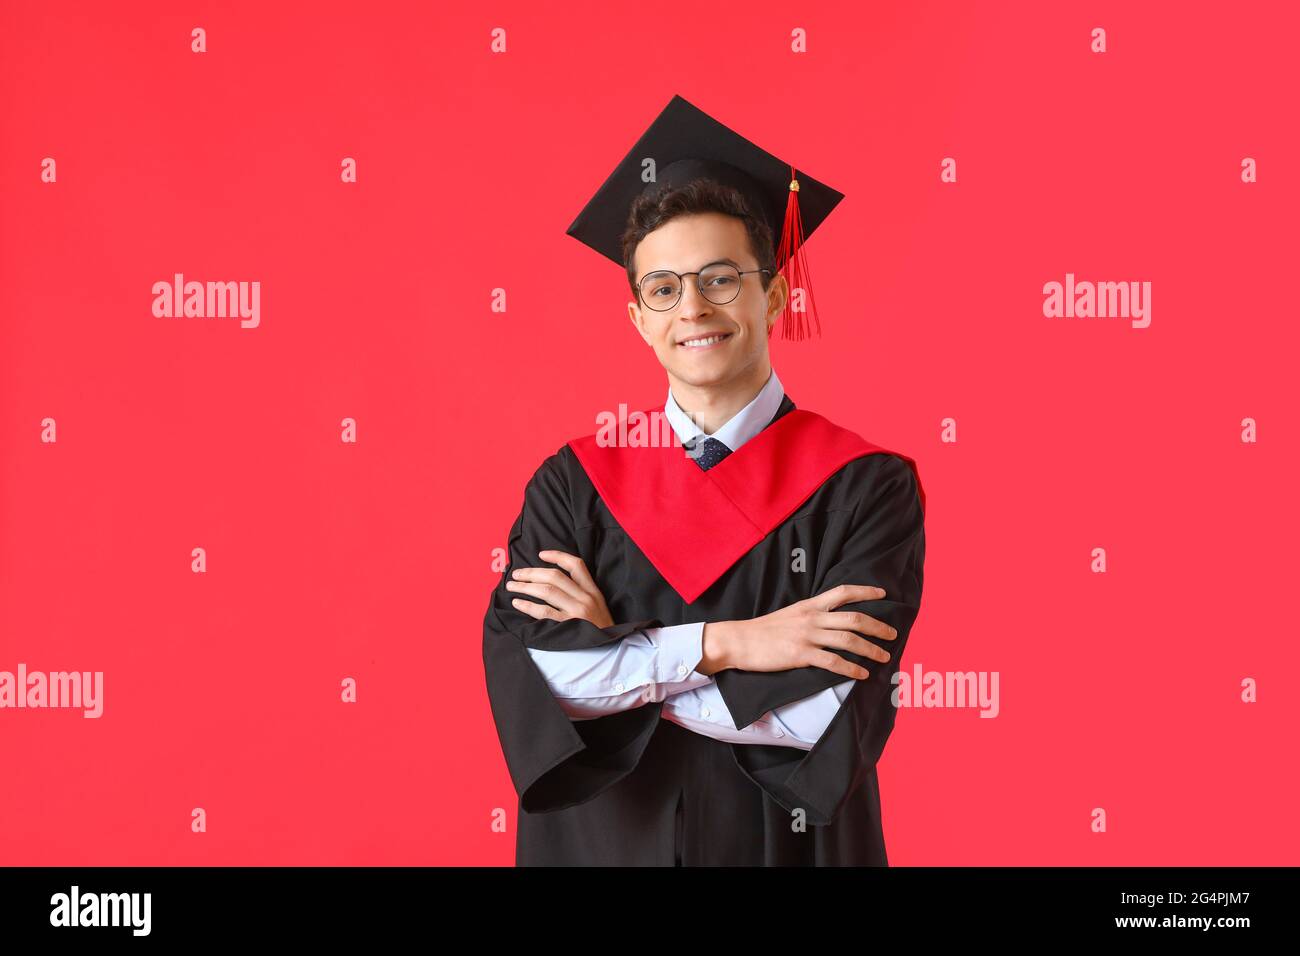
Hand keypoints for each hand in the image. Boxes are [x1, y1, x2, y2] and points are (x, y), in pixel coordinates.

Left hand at [505, 549, 614, 627]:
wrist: (610, 650)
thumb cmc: (599, 629)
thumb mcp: (598, 606)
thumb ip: (581, 593)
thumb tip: (551, 581)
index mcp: (592, 591)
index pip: (575, 565)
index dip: (557, 556)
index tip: (540, 554)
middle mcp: (585, 598)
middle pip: (555, 576)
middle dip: (532, 573)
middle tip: (516, 574)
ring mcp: (577, 612)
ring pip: (547, 591)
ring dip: (525, 587)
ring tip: (512, 586)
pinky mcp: (568, 627)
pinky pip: (544, 612)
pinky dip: (528, 606)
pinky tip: (517, 603)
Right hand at [701, 584, 896, 679]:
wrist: (738, 640)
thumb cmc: (762, 630)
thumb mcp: (789, 614)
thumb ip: (810, 615)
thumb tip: (829, 622)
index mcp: (809, 605)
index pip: (843, 592)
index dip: (865, 592)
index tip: (882, 595)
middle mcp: (812, 617)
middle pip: (854, 618)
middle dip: (877, 626)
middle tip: (893, 634)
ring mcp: (807, 636)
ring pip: (848, 640)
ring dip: (871, 649)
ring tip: (884, 657)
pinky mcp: (801, 655)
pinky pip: (833, 661)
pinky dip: (851, 669)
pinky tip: (862, 674)